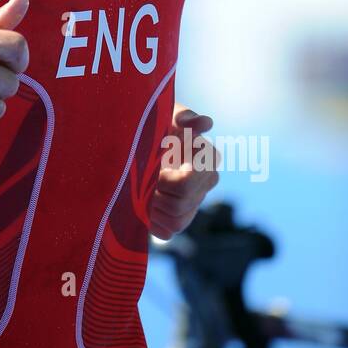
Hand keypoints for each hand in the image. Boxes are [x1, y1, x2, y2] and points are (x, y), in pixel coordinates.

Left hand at [148, 104, 220, 239]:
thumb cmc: (154, 124)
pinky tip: (141, 203)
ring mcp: (194, 202)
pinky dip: (152, 221)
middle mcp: (206, 182)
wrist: (138, 139)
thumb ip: (183, 117)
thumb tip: (206, 123)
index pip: (188, 183)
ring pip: (177, 221)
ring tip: (139, 188)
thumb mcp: (164, 115)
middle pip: (180, 205)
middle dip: (156, 194)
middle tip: (140, 179)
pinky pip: (168, 232)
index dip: (166, 180)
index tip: (152, 166)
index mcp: (208, 158)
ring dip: (153, 208)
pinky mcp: (178, 218)